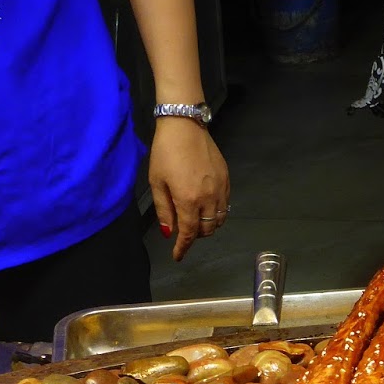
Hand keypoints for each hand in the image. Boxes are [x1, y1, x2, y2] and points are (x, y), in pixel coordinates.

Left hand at [149, 117, 230, 260]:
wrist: (185, 127)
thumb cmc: (165, 153)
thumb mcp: (157, 182)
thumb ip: (164, 210)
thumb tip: (169, 231)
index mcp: (188, 200)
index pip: (189, 233)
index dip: (183, 247)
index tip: (177, 256)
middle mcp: (208, 198)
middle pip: (206, 229)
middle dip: (194, 236)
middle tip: (183, 232)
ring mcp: (221, 189)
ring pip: (219, 220)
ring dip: (208, 226)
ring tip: (196, 222)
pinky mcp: (227, 180)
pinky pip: (225, 205)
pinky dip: (217, 213)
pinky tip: (206, 207)